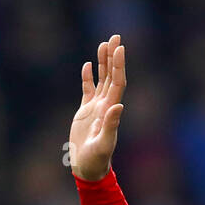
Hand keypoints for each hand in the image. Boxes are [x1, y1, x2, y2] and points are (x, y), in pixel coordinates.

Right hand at [70, 34, 126, 181]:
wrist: (88, 167)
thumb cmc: (97, 159)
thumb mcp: (104, 143)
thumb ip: (111, 125)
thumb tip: (118, 106)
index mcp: (111, 110)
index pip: (118, 82)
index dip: (119, 65)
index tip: (119, 47)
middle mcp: (106, 105)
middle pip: (112, 76)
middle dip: (113, 56)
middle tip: (115, 36)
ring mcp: (96, 107)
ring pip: (101, 79)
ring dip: (102, 62)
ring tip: (103, 43)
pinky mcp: (85, 112)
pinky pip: (87, 90)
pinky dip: (88, 77)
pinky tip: (87, 65)